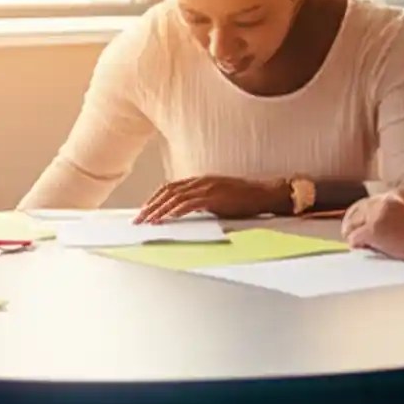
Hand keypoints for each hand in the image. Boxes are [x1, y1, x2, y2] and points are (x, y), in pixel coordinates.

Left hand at [134, 176, 286, 223]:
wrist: (265, 194)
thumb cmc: (245, 199)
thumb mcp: (218, 198)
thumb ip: (202, 202)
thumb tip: (186, 213)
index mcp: (200, 181)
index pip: (170, 187)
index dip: (155, 198)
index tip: (144, 210)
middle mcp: (200, 182)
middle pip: (167, 191)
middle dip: (150, 205)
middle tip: (138, 219)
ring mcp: (207, 188)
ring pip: (174, 197)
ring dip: (158, 210)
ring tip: (147, 222)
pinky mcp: (214, 197)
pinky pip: (189, 204)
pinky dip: (174, 212)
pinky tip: (166, 219)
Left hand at [343, 194, 403, 260]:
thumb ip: (390, 215)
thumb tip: (374, 226)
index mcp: (390, 198)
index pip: (364, 203)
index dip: (355, 214)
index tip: (351, 223)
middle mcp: (380, 203)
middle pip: (354, 212)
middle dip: (350, 224)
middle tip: (346, 235)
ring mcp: (375, 216)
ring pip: (352, 225)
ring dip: (352, 234)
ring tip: (355, 245)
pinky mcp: (372, 230)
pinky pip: (354, 238)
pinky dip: (355, 245)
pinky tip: (360, 249)